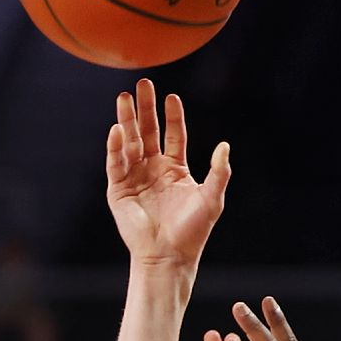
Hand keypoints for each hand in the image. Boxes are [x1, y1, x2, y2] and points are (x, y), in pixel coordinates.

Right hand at [105, 78, 230, 270]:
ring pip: (129, 142)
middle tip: (143, 84)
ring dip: (126, 120)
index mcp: (175, 169)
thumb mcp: (212, 199)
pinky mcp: (118, 189)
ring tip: (124, 97)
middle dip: (145, 109)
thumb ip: (219, 173)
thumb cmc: (193, 231)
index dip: (173, 116)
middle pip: (148, 132)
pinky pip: (116, 163)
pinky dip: (116, 147)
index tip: (171, 96)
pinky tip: (117, 129)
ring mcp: (135, 177)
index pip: (174, 135)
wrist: (170, 256)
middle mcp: (153, 169)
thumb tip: (225, 146)